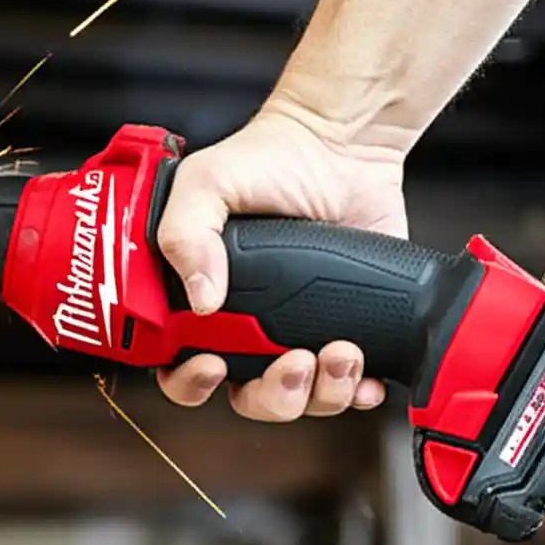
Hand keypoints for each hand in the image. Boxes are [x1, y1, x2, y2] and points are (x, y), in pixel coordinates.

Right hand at [155, 104, 408, 420]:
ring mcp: (297, 331)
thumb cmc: (266, 159)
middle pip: (246, 397)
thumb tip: (202, 301)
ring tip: (340, 352)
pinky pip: (348, 387)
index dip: (191, 382)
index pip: (179, 368)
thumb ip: (185, 235)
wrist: (342, 145)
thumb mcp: (204, 184)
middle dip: (273, 395)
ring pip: (300, 399)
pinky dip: (357, 392)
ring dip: (320, 393)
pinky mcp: (346, 328)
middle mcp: (248, 326)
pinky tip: (364, 376)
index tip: (214, 365)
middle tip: (294, 362)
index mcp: (201, 301)